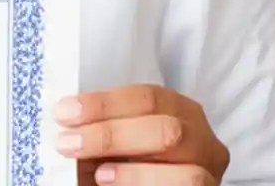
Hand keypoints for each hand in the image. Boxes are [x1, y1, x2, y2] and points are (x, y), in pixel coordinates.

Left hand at [55, 84, 229, 185]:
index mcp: (178, 112)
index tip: (65, 113)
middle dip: (112, 135)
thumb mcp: (109, 144)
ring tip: (99, 174)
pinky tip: (114, 183)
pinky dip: (147, 184)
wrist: (131, 185)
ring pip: (186, 171)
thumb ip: (95, 128)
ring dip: (134, 171)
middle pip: (166, 129)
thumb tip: (65, 117)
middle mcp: (202, 139)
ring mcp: (210, 172)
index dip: (104, 104)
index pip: (148, 97)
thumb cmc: (121, 166)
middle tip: (68, 144)